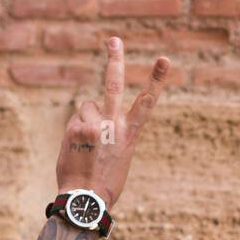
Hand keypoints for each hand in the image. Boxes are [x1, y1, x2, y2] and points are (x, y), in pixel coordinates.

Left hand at [55, 36, 169, 207]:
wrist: (86, 199)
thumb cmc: (105, 182)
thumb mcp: (119, 156)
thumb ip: (113, 132)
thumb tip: (94, 112)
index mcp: (130, 135)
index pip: (146, 102)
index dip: (156, 79)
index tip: (164, 59)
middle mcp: (113, 125)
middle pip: (114, 85)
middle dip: (116, 60)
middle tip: (114, 40)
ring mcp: (93, 125)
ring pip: (88, 107)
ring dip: (86, 120)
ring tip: (87, 145)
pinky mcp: (75, 127)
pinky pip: (75, 119)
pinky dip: (75, 130)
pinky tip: (78, 148)